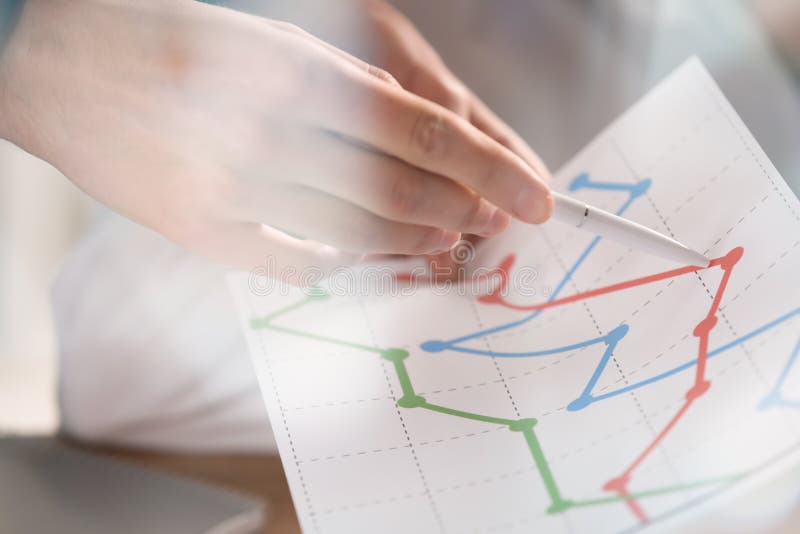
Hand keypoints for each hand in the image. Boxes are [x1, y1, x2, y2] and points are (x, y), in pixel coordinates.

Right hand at [0, 0, 550, 282]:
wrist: (55, 64)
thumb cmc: (173, 43)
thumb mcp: (268, 42)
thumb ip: (344, 90)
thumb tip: (418, 136)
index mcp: (292, 71)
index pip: (422, 130)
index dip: (489, 170)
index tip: (535, 199)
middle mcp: (265, 131)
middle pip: (399, 189)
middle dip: (463, 210)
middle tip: (495, 222)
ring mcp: (230, 188)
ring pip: (354, 233)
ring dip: (413, 240)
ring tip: (445, 239)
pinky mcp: (201, 231)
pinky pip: (294, 261)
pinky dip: (338, 261)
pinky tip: (359, 256)